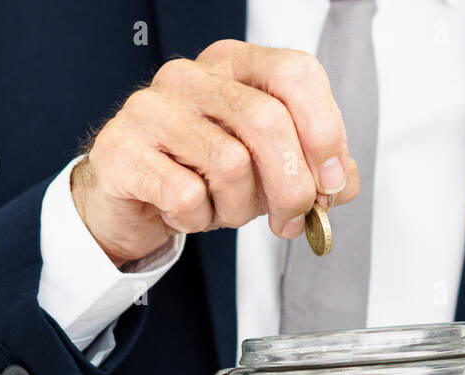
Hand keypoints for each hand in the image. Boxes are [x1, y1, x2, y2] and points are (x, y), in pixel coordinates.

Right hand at [71, 40, 361, 265]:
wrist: (130, 201)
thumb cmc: (200, 174)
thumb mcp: (267, 170)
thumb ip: (314, 170)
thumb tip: (343, 182)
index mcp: (235, 65)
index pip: (296, 74)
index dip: (324, 132)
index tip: (331, 181)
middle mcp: (192, 75)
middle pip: (267, 122)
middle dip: (292, 186)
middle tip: (290, 220)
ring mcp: (151, 108)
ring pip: (229, 163)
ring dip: (236, 209)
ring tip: (220, 210)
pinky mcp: (121, 150)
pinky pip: (186, 195)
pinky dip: (197, 220)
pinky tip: (185, 214)